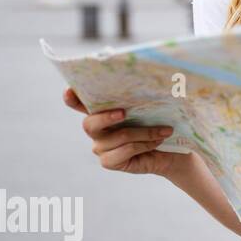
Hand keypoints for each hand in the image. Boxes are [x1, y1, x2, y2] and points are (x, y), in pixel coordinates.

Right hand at [61, 88, 187, 176]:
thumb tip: (153, 79)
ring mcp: (100, 146)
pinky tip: (157, 142)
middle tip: (124, 112)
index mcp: (102, 112)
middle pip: (89, 123)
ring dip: (145, 132)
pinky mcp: (109, 161)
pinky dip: (145, 144)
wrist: (171, 152)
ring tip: (164, 130)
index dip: (72, 98)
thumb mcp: (153, 109)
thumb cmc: (160, 125)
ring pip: (119, 136)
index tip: (69, 91)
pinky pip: (127, 150)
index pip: (80, 104)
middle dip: (106, 117)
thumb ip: (143, 98)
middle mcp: (96, 130)